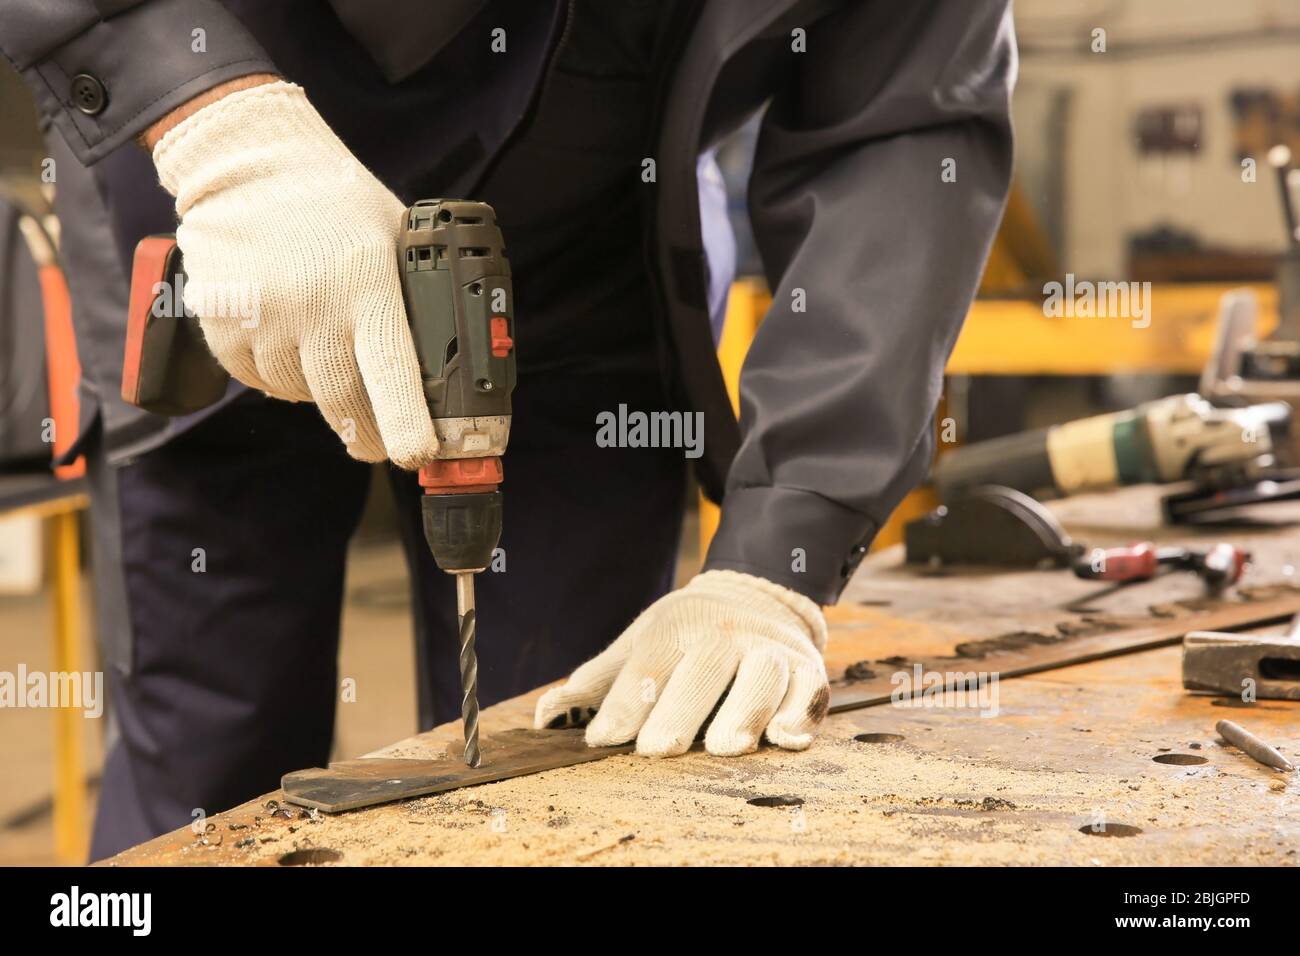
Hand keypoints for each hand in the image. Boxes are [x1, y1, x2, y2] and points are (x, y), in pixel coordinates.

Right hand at [151, 80, 436, 466]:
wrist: (247, 162)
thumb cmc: (338, 203)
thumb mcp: (395, 237)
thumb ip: (416, 294)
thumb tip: (445, 363)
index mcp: (367, 285)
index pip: (392, 374)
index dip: (407, 426)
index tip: (417, 456)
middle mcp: (313, 306)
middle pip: (344, 403)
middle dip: (369, 435)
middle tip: (381, 446)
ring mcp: (261, 317)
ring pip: (301, 394)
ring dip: (320, 393)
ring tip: (326, 355)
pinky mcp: (220, 323)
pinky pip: (259, 379)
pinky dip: (279, 375)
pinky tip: (288, 341)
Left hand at [534, 570, 829, 756]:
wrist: (757, 597)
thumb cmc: (687, 636)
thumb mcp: (638, 644)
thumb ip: (597, 681)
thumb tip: (546, 715)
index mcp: (677, 625)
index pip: (649, 665)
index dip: (624, 704)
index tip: (602, 741)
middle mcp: (725, 633)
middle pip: (704, 669)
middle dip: (681, 710)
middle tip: (658, 749)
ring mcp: (769, 650)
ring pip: (762, 676)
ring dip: (744, 712)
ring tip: (725, 747)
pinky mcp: (807, 670)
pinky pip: (808, 690)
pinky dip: (799, 712)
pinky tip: (785, 737)